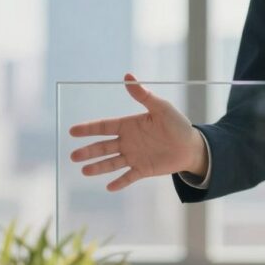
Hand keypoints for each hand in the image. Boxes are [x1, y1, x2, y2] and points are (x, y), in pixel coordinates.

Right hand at [68, 74, 207, 191]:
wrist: (191, 146)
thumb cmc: (177, 125)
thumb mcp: (161, 108)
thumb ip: (144, 96)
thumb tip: (128, 76)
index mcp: (129, 125)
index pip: (104, 127)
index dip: (88, 129)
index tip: (73, 131)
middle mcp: (128, 142)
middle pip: (103, 147)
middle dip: (88, 151)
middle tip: (74, 156)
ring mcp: (134, 156)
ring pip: (112, 163)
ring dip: (98, 167)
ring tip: (85, 171)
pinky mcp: (143, 170)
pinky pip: (129, 177)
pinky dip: (119, 182)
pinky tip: (109, 187)